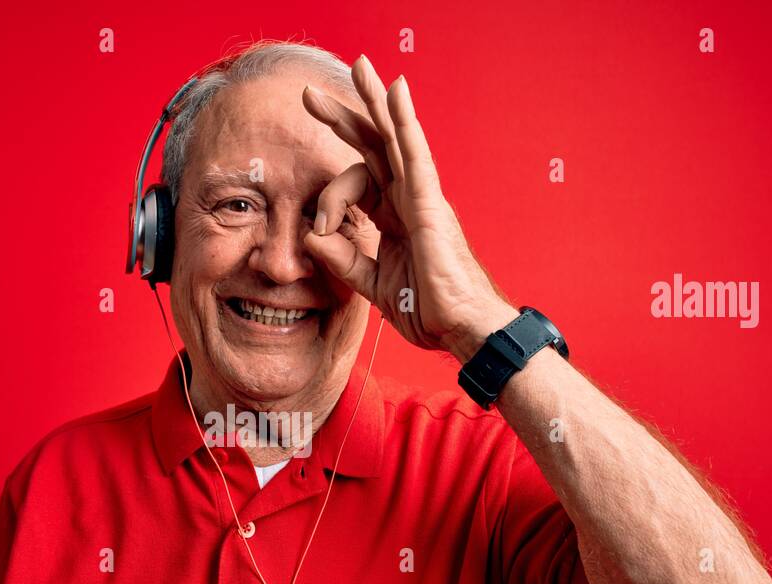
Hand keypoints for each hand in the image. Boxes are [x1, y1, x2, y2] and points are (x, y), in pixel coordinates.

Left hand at [301, 55, 518, 361]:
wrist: (461, 328)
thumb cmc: (428, 310)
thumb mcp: (371, 283)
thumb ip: (342, 259)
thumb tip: (311, 235)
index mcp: (395, 218)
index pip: (357, 182)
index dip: (328, 196)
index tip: (319, 227)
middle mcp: (408, 199)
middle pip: (372, 147)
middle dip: (342, 117)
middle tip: (310, 94)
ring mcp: (421, 197)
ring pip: (393, 138)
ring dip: (374, 101)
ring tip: (360, 66)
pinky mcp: (429, 202)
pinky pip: (414, 154)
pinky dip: (404, 121)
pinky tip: (395, 90)